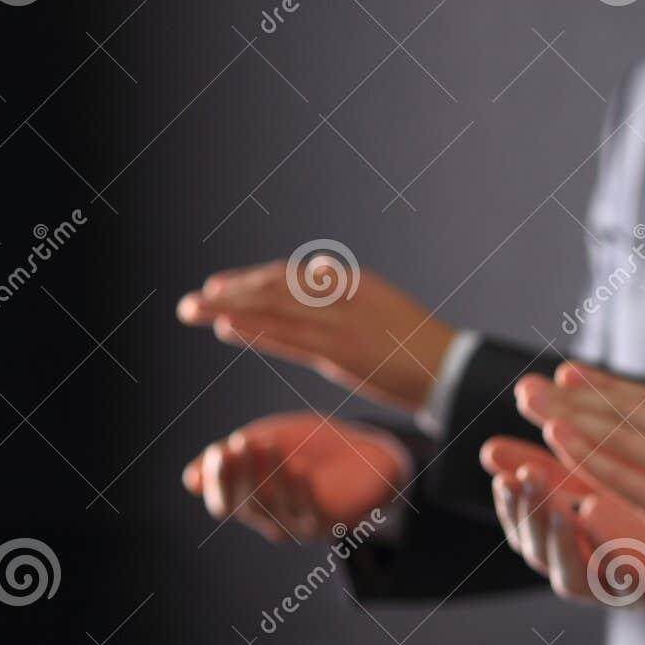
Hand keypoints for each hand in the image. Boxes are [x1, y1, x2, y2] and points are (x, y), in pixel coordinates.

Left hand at [176, 257, 454, 412]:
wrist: (453, 371)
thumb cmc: (422, 348)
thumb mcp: (385, 308)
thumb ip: (348, 295)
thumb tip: (318, 273)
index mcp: (354, 284)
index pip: (292, 277)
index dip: (253, 281)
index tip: (223, 287)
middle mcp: (343, 296)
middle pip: (275, 287)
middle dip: (231, 291)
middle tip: (194, 297)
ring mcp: (341, 323)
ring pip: (273, 309)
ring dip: (227, 307)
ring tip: (191, 309)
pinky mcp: (340, 352)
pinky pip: (287, 338)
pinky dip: (252, 331)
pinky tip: (222, 328)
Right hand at [182, 411, 408, 541]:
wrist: (363, 450)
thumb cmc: (310, 444)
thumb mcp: (266, 441)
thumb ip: (232, 458)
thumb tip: (191, 481)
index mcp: (253, 503)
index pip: (223, 505)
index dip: (218, 480)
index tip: (221, 448)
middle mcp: (273, 521)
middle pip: (246, 507)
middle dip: (241, 473)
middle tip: (244, 442)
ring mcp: (301, 526)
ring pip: (274, 510)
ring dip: (269, 476)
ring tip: (271, 445)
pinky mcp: (330, 525)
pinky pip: (310, 516)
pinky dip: (302, 492)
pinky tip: (299, 468)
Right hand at [481, 437, 644, 610]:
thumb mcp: (621, 468)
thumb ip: (580, 441)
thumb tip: (536, 392)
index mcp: (579, 534)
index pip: (528, 521)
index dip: (508, 492)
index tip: (494, 456)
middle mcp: (592, 565)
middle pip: (536, 550)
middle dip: (524, 514)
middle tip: (517, 477)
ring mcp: (619, 586)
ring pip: (568, 575)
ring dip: (556, 540)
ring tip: (555, 505)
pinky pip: (622, 582)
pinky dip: (604, 553)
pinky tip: (595, 517)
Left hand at [515, 364, 644, 615]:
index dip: (608, 388)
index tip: (570, 374)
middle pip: (626, 413)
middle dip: (574, 398)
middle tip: (528, 385)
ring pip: (618, 437)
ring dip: (566, 416)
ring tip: (526, 400)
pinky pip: (624, 476)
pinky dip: (587, 455)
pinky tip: (554, 438)